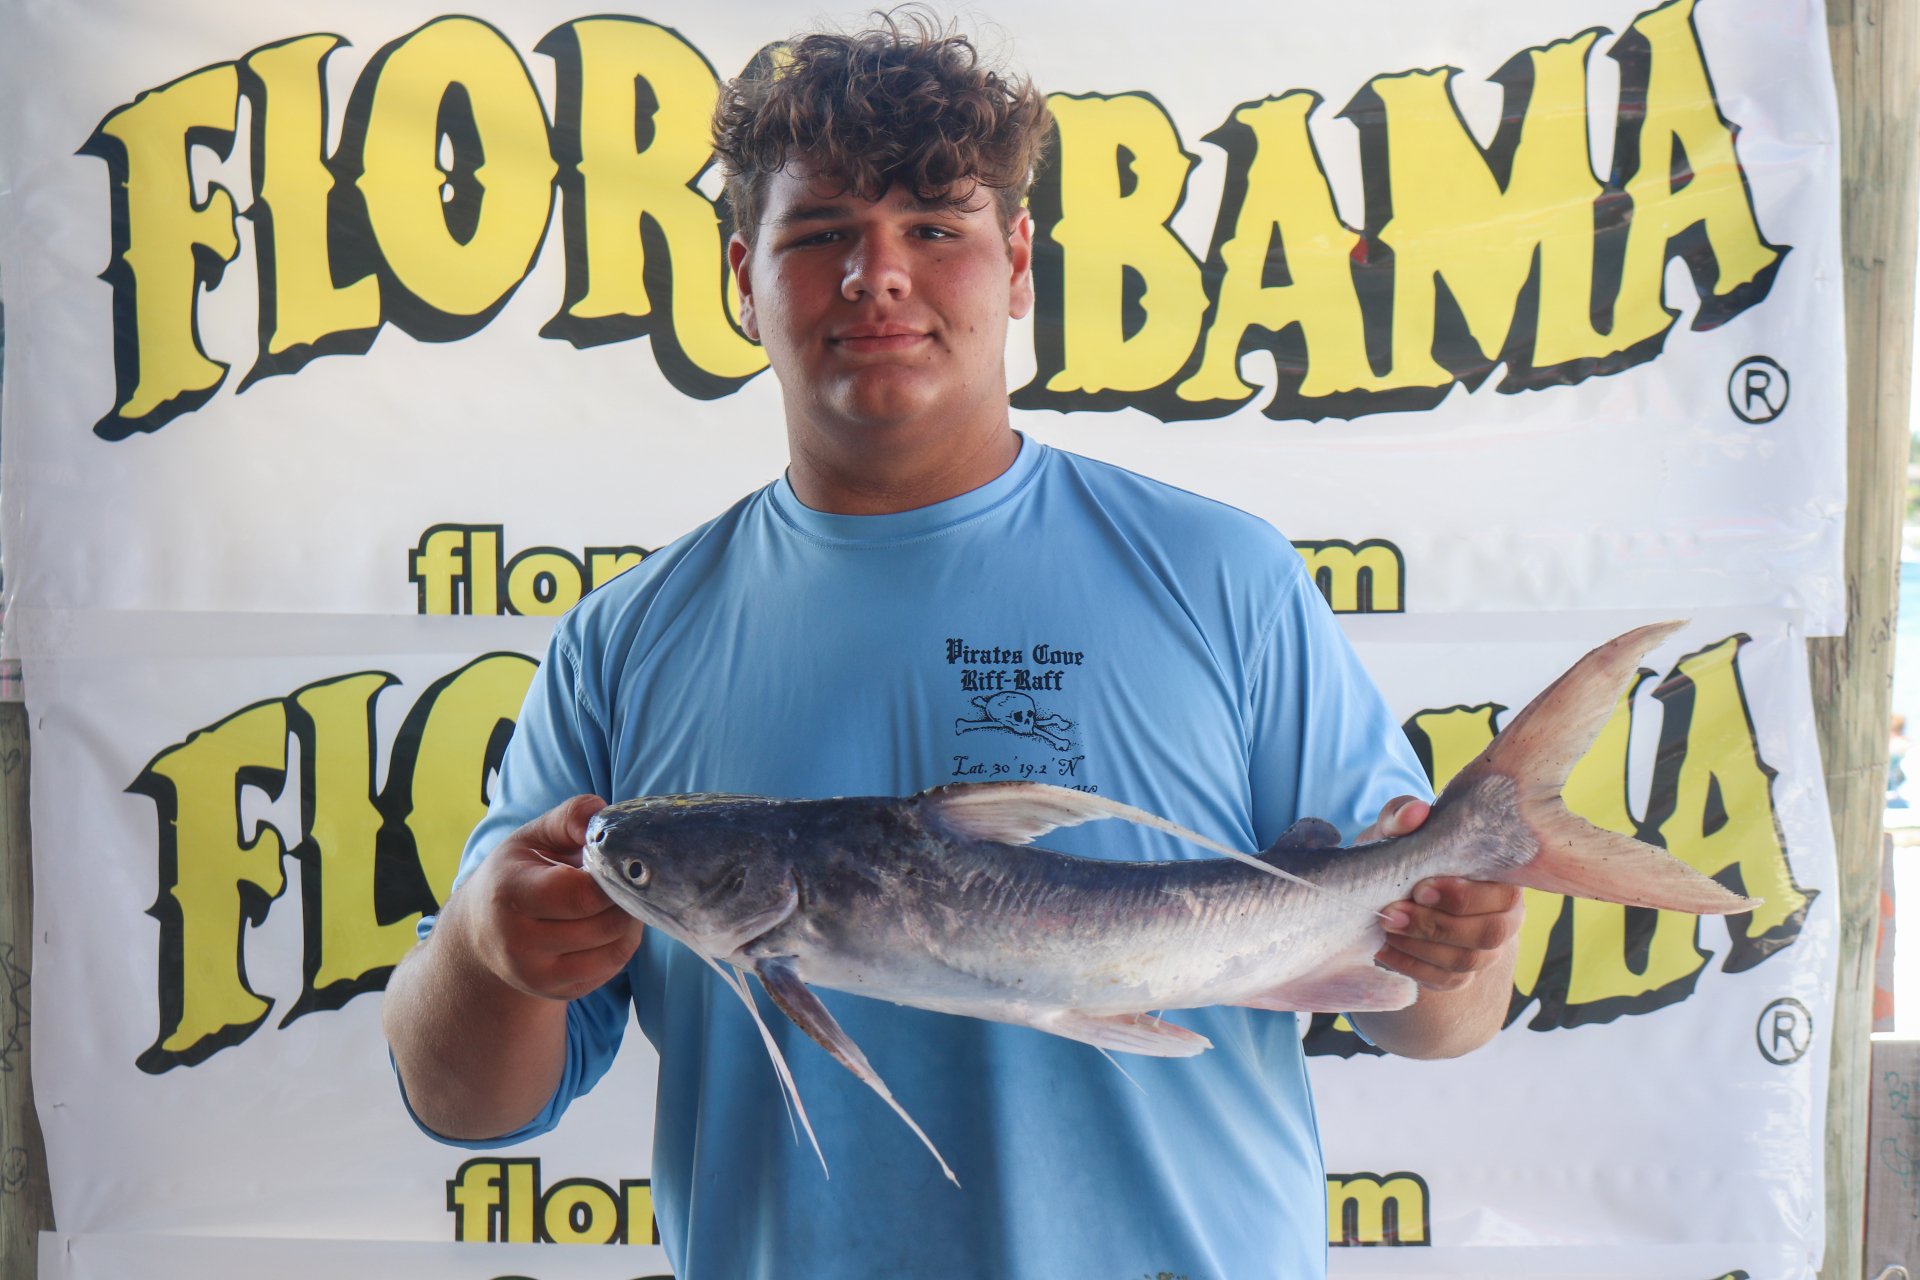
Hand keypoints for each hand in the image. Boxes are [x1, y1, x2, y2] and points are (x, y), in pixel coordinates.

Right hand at [438, 794, 647, 1002]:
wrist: (479, 933)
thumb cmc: (514, 875)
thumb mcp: (533, 837)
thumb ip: (570, 817)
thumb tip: (602, 813)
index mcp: (510, 893)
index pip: (580, 895)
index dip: (610, 877)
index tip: (616, 862)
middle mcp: (517, 941)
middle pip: (603, 925)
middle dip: (625, 900)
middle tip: (625, 881)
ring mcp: (535, 974)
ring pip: (614, 951)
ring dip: (629, 924)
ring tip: (618, 901)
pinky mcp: (555, 992)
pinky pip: (610, 971)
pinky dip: (621, 946)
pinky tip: (609, 925)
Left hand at [1363, 795, 1525, 992]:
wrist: (1392, 886)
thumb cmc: (1404, 851)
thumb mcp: (1397, 830)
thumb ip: (1402, 816)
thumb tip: (1415, 813)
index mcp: (1501, 879)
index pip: (1503, 895)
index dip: (1463, 896)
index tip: (1420, 888)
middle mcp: (1504, 917)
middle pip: (1490, 933)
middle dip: (1438, 925)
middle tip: (1395, 912)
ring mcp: (1485, 950)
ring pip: (1468, 961)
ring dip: (1421, 946)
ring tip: (1386, 927)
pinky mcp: (1461, 973)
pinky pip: (1446, 981)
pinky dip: (1411, 967)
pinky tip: (1383, 949)